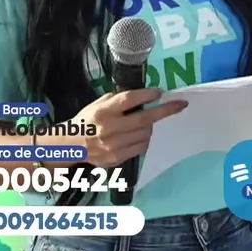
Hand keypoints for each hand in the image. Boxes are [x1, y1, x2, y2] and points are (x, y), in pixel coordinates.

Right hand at [51, 88, 187, 167]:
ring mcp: (114, 146)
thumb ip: (117, 100)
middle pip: (144, 119)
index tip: (160, 92)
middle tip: (180, 105)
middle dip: (165, 111)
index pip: (129, 100)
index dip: (147, 95)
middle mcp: (110, 129)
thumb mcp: (98, 104)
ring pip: (145, 134)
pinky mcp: (117, 158)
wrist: (72, 146)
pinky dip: (144, 139)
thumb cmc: (87, 121)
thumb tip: (143, 96)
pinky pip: (141, 147)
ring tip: (146, 122)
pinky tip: (139, 135)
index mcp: (103, 112)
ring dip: (151, 126)